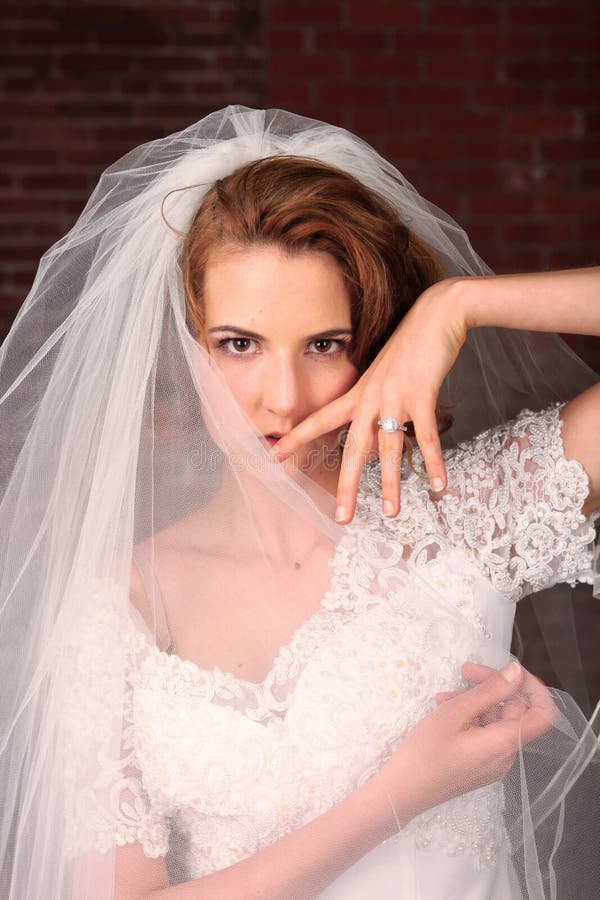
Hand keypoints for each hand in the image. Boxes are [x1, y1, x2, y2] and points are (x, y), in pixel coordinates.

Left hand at [274, 279, 467, 522]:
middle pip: (353, 450)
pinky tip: (439, 486)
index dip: (296, 440)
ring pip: (388, 449)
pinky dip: (434, 462)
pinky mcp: (421, 395)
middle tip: (341, 517)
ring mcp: (394, 397)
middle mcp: (370, 398)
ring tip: (390, 514)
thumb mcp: (384, 378)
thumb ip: (374, 411)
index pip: (320, 421)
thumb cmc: (410, 348)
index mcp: (357, 394)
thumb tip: (371, 449)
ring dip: (390, 484)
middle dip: (346, 486)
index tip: (273, 458)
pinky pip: (426, 436)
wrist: (435, 314)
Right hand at [377, 660, 557, 823]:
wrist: (403, 791)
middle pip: (514, 712)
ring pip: (496, 721)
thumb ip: (491, 690)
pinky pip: (485, 735)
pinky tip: (445, 711)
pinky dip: (470, 718)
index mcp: (505, 743)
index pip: (543, 713)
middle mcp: (506, 756)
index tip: (509, 672)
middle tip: (464, 673)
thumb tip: (517, 671)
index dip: (533, 687)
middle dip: (492, 688)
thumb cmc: (427, 750)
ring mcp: (493, 763)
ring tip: (444, 697)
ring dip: (475, 702)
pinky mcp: (479, 766)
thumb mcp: (457, 711)